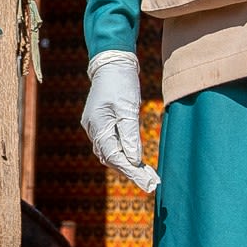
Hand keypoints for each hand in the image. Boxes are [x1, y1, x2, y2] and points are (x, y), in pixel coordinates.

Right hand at [80, 50, 160, 192]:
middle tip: (153, 184)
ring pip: (111, 153)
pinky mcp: (102, 123)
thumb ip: (130, 135)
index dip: (132, 173)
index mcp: (98, 125)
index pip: (114, 157)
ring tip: (149, 176)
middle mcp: (93, 129)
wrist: (112, 62)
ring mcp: (96, 126)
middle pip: (111, 158)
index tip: (149, 184)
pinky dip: (124, 154)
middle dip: (132, 172)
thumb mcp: (128, 108)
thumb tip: (133, 160)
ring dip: (128, 165)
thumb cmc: (121, 82)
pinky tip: (137, 160)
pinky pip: (111, 144)